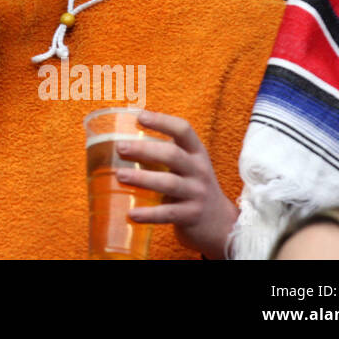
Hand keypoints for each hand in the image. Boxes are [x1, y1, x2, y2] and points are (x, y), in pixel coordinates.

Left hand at [115, 109, 236, 259]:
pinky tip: (131, 213)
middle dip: (144, 150)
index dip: (162, 121)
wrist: (219, 222)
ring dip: (142, 178)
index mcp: (196, 152)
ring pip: (169, 183)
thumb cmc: (191, 185)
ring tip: (120, 175)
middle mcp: (199, 170)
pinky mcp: (191, 215)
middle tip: (120, 147)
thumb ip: (163, 152)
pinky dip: (149, 214)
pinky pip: (168, 213)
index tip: (139, 116)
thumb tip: (120, 138)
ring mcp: (197, 193)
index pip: (183, 130)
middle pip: (173, 155)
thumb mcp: (187, 165)